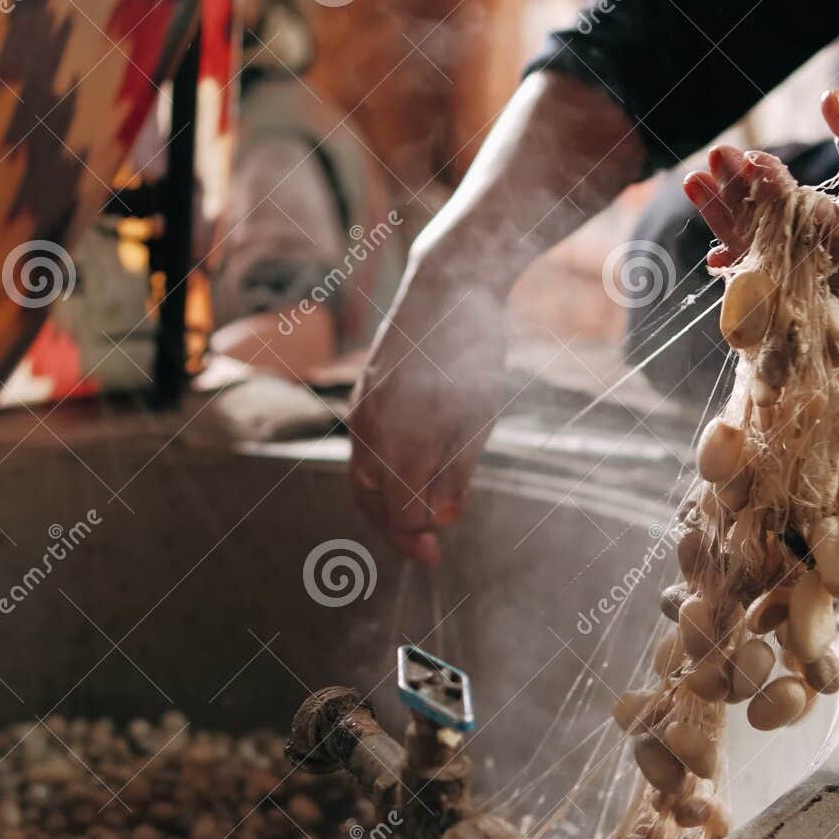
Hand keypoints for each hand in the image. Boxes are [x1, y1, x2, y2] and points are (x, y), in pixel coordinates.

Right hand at [346, 267, 505, 564]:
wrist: (446, 287)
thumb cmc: (473, 352)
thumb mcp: (478, 419)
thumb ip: (457, 473)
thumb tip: (442, 519)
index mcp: (402, 442)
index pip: (400, 514)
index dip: (418, 536)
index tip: (438, 548)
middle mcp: (371, 431)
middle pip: (372, 503)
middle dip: (397, 530)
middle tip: (426, 550)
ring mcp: (361, 412)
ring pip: (361, 480)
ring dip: (384, 507)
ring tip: (413, 521)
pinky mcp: (360, 397)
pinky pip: (362, 453)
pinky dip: (379, 477)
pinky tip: (404, 478)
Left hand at [684, 91, 838, 328]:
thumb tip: (828, 104)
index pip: (834, 224)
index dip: (780, 201)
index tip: (743, 162)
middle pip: (800, 257)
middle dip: (744, 213)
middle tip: (704, 173)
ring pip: (797, 284)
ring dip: (745, 240)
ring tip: (705, 194)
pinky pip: (810, 302)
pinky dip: (768, 273)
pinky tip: (730, 243)